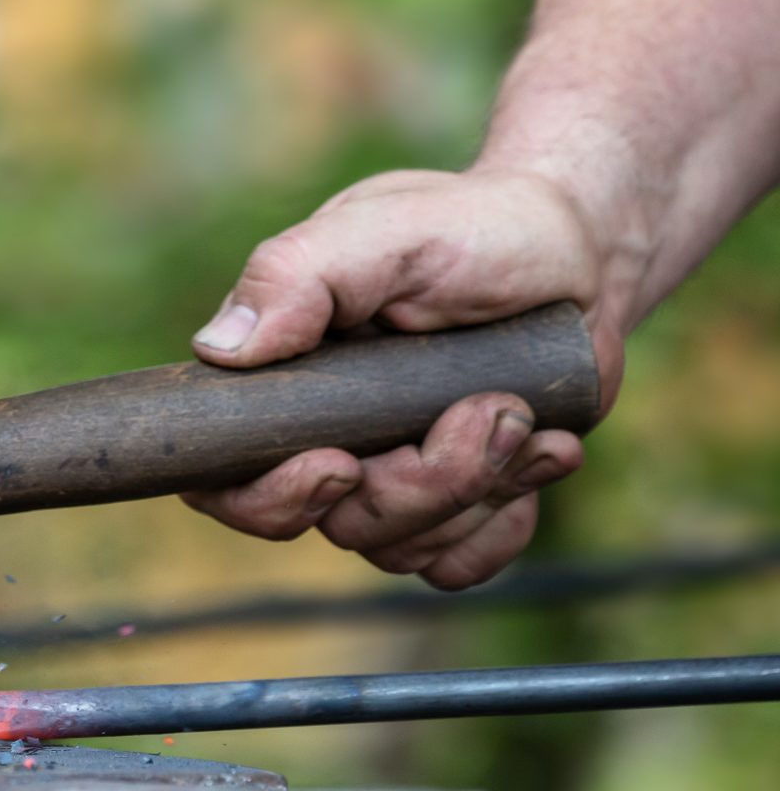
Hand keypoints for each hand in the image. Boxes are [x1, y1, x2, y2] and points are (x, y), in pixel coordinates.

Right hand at [183, 167, 623, 588]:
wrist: (572, 249)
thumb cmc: (462, 227)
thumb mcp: (378, 229)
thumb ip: (294, 277)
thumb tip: (218, 351)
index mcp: (276, 381)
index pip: (225, 480)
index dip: (271, 498)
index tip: (340, 465)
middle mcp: (320, 438)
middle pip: (335, 524)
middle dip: (418, 486)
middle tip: (490, 411)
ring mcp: (388, 475)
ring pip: (402, 548)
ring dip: (477, 488)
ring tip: (525, 411)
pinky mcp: (454, 500)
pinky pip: (456, 562)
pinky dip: (504, 522)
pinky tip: (544, 448)